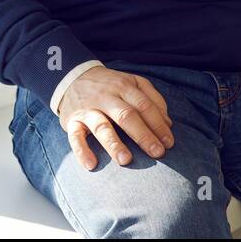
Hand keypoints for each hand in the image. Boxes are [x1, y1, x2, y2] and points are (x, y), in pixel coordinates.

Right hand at [58, 66, 174, 169]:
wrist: (72, 76)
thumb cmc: (110, 85)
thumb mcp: (132, 83)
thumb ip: (152, 99)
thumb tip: (168, 123)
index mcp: (125, 86)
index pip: (145, 106)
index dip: (158, 124)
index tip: (168, 143)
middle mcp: (107, 96)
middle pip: (127, 116)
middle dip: (143, 135)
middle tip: (157, 153)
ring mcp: (88, 109)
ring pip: (102, 126)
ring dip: (114, 144)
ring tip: (126, 160)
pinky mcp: (72, 120)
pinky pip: (75, 137)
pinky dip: (82, 151)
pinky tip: (92, 165)